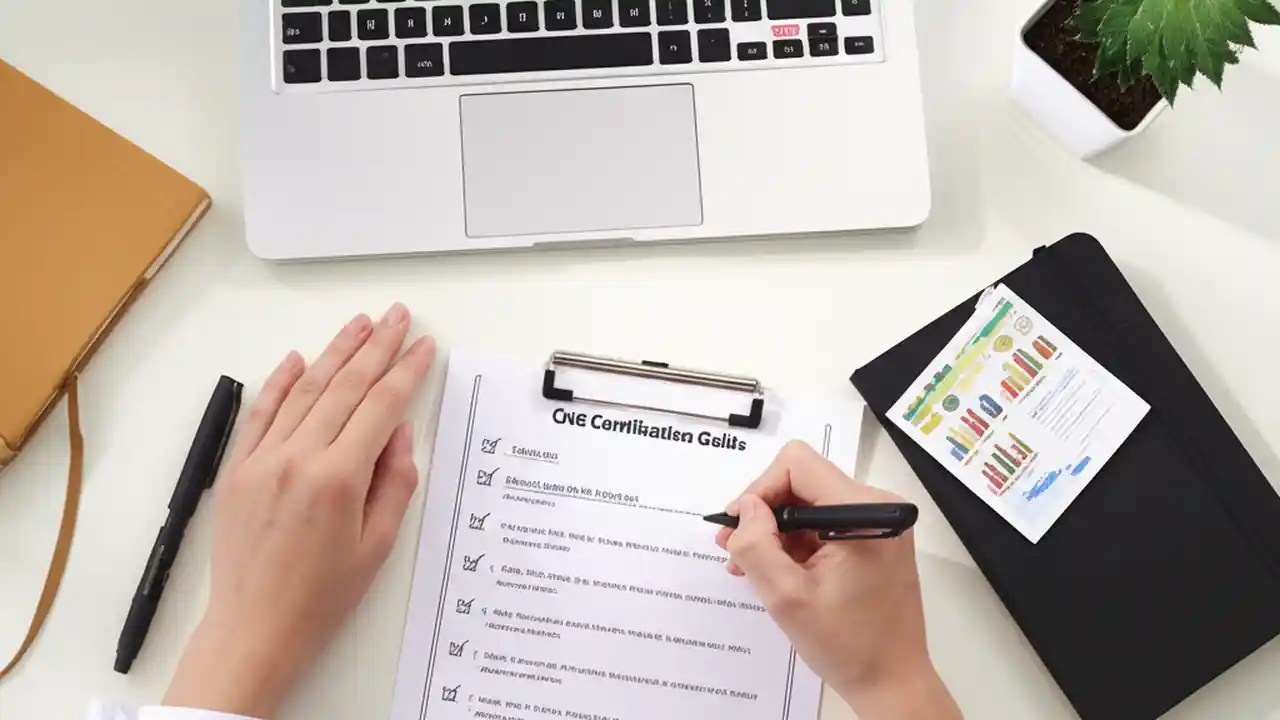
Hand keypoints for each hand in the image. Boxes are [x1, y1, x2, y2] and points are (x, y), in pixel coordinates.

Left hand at [164, 304, 435, 717]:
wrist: (255, 627)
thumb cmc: (321, 596)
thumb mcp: (378, 545)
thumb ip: (394, 483)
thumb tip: (400, 433)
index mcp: (339, 478)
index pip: (381, 407)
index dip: (406, 372)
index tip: (423, 347)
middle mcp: (299, 458)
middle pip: (345, 386)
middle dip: (376, 347)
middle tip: (398, 318)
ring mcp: (263, 460)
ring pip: (305, 391)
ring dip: (334, 352)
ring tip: (359, 324)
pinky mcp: (237, 469)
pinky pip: (260, 414)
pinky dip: (280, 383)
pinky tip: (298, 359)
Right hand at [716, 441, 960, 719]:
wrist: (892, 681)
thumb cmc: (848, 645)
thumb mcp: (787, 597)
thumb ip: (757, 546)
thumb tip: (744, 508)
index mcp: (863, 513)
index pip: (797, 466)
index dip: (759, 490)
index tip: (740, 527)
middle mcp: (876, 507)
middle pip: (802, 481)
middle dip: (764, 513)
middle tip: (735, 548)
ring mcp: (877, 522)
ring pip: (809, 502)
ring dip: (777, 530)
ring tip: (750, 565)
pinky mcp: (873, 538)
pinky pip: (823, 522)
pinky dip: (796, 541)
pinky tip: (777, 568)